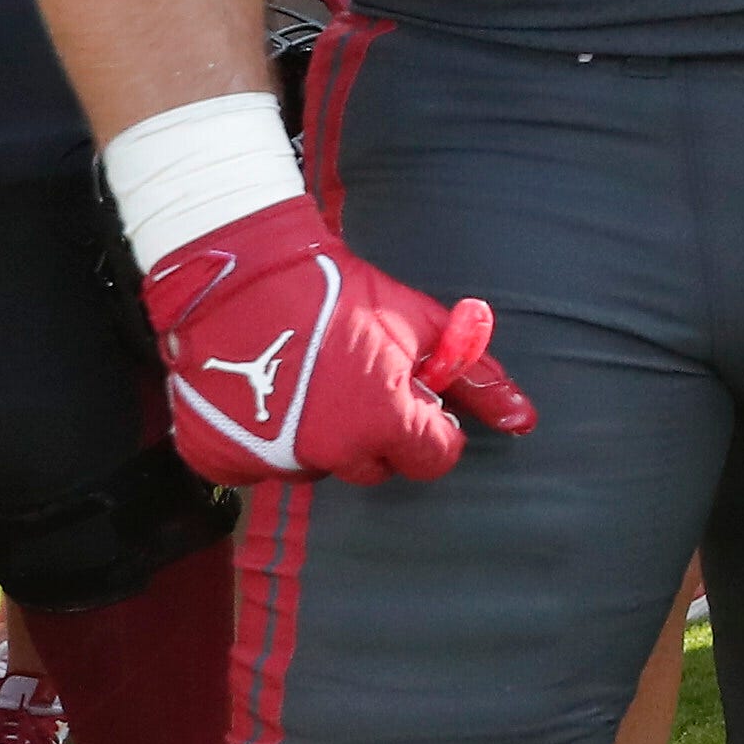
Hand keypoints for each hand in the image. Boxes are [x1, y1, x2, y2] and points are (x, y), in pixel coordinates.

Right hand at [143, 198, 533, 484]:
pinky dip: (266, 441)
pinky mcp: (219, 459)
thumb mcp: (420, 327)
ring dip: (323, 440)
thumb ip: (476, 378)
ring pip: (319, 468)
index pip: (434, 458)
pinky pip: (260, 468)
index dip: (433, 426)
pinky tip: (268, 398)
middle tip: (361, 383)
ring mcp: (269, 460)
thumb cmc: (338, 295)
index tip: (417, 398)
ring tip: (311, 382)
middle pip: (376, 466)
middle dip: (380, 433)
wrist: (244, 275)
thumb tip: (524, 420)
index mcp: (383, 423)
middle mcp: (327, 453)